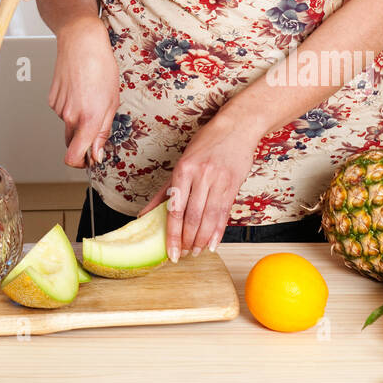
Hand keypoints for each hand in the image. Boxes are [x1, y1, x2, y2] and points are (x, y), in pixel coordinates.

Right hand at [48, 18, 119, 167]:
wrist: (80, 41)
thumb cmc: (100, 65)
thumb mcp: (112, 100)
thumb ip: (104, 131)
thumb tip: (98, 153)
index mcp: (88, 119)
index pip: (74, 157)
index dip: (81, 164)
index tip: (90, 160)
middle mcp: (69, 116)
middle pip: (71, 142)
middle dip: (83, 139)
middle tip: (95, 122)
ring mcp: (58, 107)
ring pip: (67, 125)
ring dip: (78, 118)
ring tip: (89, 96)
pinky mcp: (51, 98)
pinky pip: (61, 111)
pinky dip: (70, 106)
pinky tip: (79, 89)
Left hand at [138, 111, 259, 260]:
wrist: (237, 128)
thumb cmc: (207, 143)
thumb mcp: (182, 162)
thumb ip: (165, 191)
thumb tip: (145, 214)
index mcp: (184, 169)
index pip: (175, 210)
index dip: (172, 235)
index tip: (170, 252)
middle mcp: (201, 176)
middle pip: (192, 217)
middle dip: (186, 241)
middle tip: (182, 254)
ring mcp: (219, 181)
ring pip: (208, 218)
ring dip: (201, 239)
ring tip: (195, 251)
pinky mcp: (233, 186)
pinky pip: (224, 214)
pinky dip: (218, 232)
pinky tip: (212, 244)